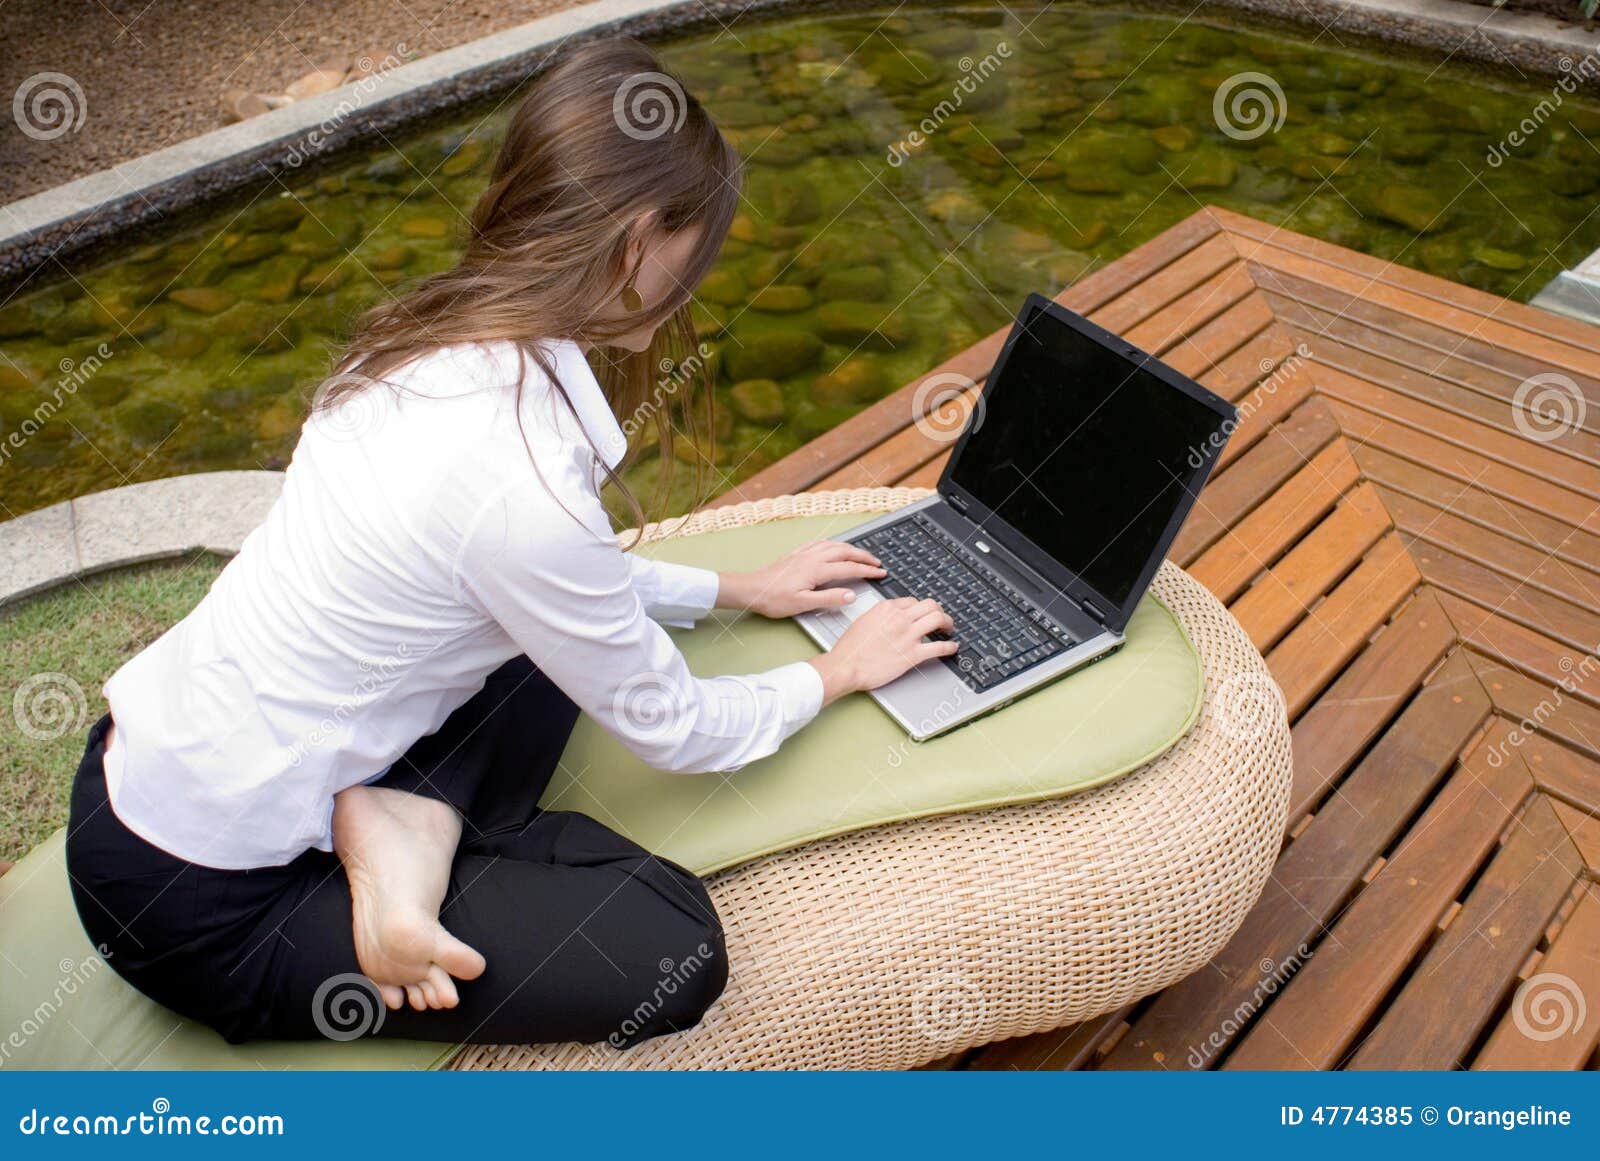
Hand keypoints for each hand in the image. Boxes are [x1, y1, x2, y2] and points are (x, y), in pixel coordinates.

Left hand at [717, 540, 886, 618]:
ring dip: (850, 548)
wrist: (751, 590)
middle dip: (864, 556)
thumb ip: (829, 599)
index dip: (868, 570)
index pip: (849, 568)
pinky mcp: (796, 555)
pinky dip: (832, 543)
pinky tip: (833, 546)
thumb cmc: (774, 599)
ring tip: (861, 554)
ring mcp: (804, 554)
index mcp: (817, 570)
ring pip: (833, 545)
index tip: (881, 573)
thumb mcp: (803, 604)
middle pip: (845, 552)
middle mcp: (812, 558)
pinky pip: (819, 543)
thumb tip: (851, 595)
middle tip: (877, 562)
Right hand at [808, 597, 957, 705]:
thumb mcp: (864, 621)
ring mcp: (908, 635)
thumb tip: (891, 617)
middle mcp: (900, 618)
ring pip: (938, 619)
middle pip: (930, 605)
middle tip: (941, 619)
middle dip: (939, 611)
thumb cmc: (850, 649)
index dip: (920, 608)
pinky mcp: (913, 655)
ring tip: (949, 629)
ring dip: (948, 623)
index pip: (912, 601)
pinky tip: (952, 647)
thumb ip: (880, 616)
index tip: (922, 615)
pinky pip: (939, 647)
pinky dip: (949, 647)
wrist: (846, 666)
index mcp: (886, 608)